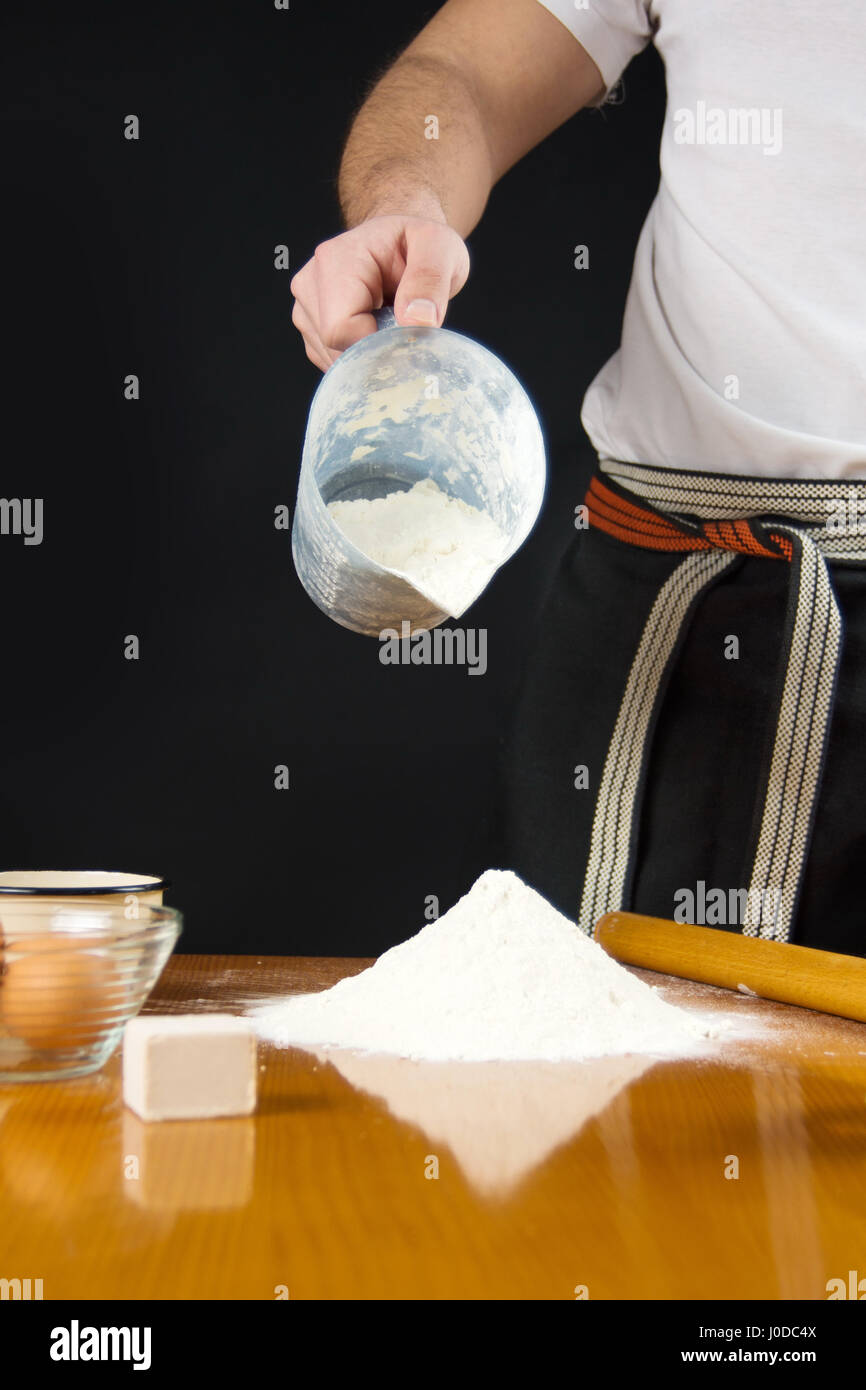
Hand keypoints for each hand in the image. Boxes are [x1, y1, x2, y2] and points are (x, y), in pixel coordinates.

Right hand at [290, 214, 470, 369]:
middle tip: (402, 326)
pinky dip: (360, 358)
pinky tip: (376, 332)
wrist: (399, 242)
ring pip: (334, 360)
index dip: (377, 344)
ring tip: (388, 323)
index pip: (341, 329)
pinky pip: (334, 363)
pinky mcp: (311, 330)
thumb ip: (430, 280)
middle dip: (375, 350)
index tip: (406, 335)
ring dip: (369, 355)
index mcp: (335, 261)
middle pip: (336, 349)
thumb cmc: (416, 242)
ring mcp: (307, 309)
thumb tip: (417, 320)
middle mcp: (311, 285)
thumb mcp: (439, 247)